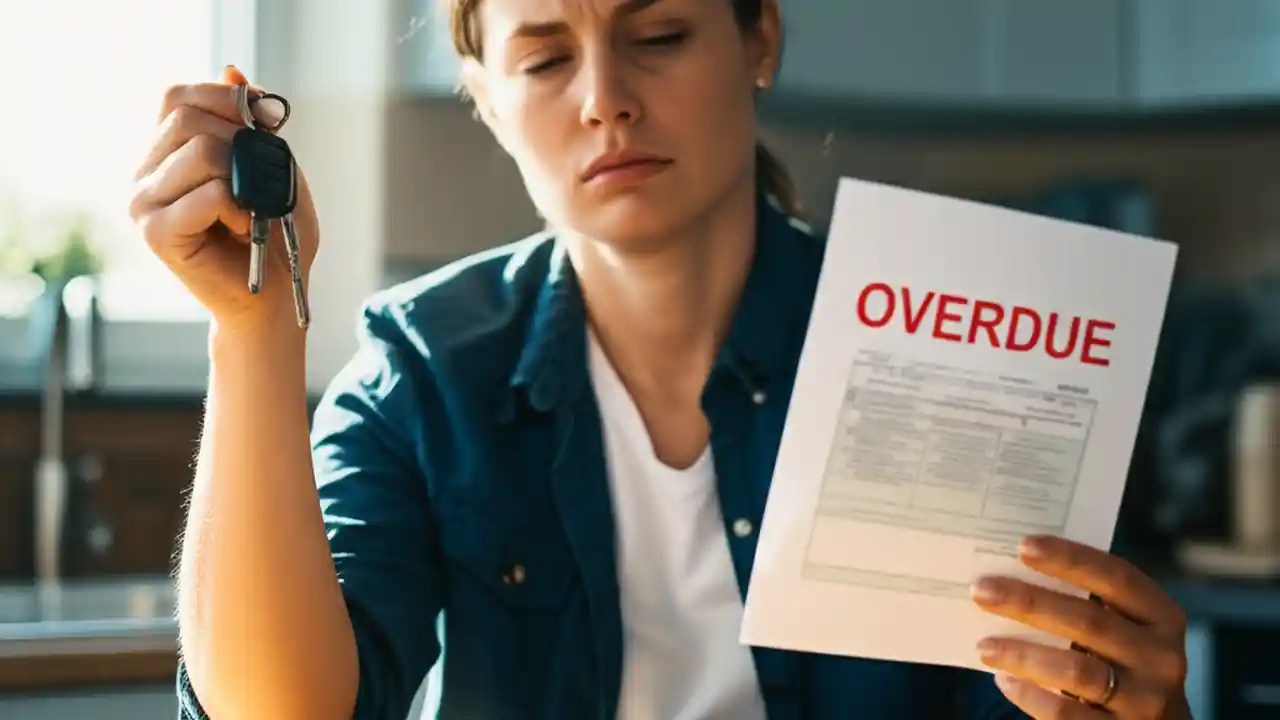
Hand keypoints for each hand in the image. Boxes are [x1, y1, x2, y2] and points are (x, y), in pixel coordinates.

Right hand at [129, 66, 319, 334]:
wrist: (270, 297)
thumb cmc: (275, 235)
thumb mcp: (275, 167)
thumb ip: (252, 123)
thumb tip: (233, 70)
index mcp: (164, 152)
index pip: (176, 96)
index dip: (223, 98)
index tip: (263, 123)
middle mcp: (143, 174)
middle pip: (189, 119)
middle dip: (242, 143)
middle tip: (262, 184)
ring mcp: (142, 203)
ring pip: (202, 152)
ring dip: (246, 181)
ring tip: (253, 213)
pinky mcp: (155, 233)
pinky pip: (211, 193)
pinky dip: (244, 208)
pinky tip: (247, 229)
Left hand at [971, 535, 1189, 718]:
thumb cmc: (1123, 662)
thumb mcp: (1123, 629)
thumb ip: (1086, 603)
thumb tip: (1012, 572)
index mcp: (1162, 617)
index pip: (1117, 578)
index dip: (1071, 559)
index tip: (1023, 546)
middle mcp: (1161, 657)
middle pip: (1089, 621)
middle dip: (1030, 603)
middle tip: (982, 591)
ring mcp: (1145, 700)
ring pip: (1077, 671)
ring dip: (1023, 655)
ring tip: (984, 645)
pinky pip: (1067, 713)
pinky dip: (1031, 695)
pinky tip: (1004, 680)